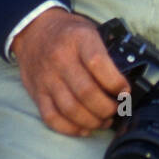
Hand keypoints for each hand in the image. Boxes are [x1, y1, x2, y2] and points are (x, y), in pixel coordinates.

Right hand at [12, 7, 128, 135]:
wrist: (33, 29)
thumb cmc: (68, 32)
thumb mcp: (89, 30)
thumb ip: (105, 51)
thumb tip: (125, 80)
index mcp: (79, 39)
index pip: (98, 64)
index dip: (116, 83)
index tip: (125, 91)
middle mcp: (61, 59)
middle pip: (86, 92)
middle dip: (107, 108)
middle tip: (116, 110)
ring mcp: (47, 78)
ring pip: (70, 109)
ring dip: (92, 121)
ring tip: (103, 121)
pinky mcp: (37, 93)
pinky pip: (52, 118)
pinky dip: (70, 129)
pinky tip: (84, 128)